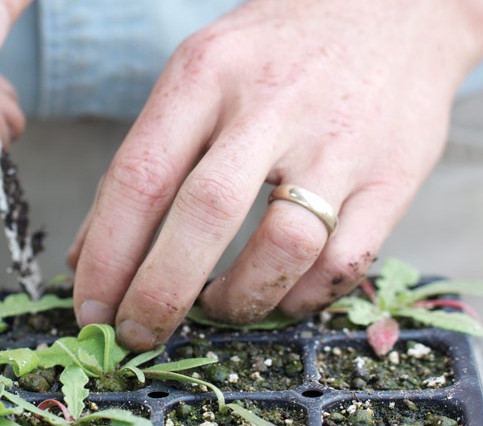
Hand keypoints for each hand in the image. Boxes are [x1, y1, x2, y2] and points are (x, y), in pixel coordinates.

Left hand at [69, 0, 482, 350]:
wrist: (391, 11)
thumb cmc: (274, 55)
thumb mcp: (196, 79)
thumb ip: (142, 164)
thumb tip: (88, 256)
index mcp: (206, 75)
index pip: (139, 177)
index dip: (107, 257)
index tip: (91, 310)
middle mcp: (271, 104)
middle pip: (204, 216)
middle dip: (160, 294)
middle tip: (137, 335)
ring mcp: (339, 141)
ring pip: (283, 248)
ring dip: (238, 300)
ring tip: (217, 305)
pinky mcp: (394, 175)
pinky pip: (344, 262)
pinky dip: (301, 298)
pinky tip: (280, 294)